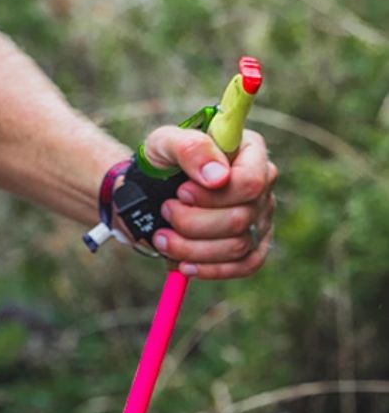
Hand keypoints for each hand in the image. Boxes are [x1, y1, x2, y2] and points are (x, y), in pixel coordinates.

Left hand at [136, 126, 277, 279]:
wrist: (150, 190)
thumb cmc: (162, 161)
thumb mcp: (164, 142)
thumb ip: (190, 148)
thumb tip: (219, 177)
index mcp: (249, 152)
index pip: (251, 182)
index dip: (213, 195)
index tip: (181, 192)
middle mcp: (263, 185)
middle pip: (241, 219)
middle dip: (193, 222)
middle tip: (166, 210)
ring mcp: (261, 217)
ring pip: (238, 246)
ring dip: (192, 248)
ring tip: (162, 238)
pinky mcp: (253, 245)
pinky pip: (244, 265)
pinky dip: (211, 269)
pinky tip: (184, 265)